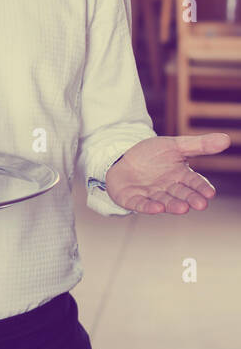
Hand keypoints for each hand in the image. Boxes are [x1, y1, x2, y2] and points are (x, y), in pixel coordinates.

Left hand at [105, 133, 230, 213]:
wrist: (121, 158)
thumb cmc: (151, 155)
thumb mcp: (174, 146)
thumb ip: (199, 145)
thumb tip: (226, 139)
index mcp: (180, 176)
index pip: (195, 183)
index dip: (202, 188)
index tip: (210, 193)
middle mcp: (168, 188)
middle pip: (182, 194)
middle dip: (191, 199)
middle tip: (201, 204)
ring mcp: (150, 195)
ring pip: (164, 202)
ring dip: (173, 205)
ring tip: (183, 208)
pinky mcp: (132, 199)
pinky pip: (141, 204)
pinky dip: (149, 207)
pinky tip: (157, 209)